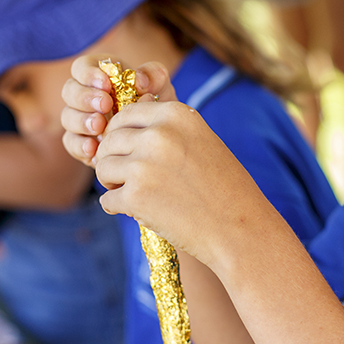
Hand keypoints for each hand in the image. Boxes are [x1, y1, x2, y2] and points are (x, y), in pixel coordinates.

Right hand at [60, 55, 172, 163]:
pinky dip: (80, 146)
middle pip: (69, 91)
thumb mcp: (159, 86)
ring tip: (100, 126)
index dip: (88, 73)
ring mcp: (80, 119)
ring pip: (67, 117)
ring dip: (81, 121)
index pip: (81, 67)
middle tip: (105, 105)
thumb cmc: (155, 103)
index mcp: (99, 75)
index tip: (106, 83)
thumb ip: (153, 75)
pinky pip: (71, 143)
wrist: (158, 134)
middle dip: (85, 98)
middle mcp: (84, 95)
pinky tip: (95, 149)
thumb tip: (139, 80)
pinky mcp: (81, 143)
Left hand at [61, 54, 267, 268]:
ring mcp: (144, 165)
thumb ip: (166, 129)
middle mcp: (158, 134)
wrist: (241, 230)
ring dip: (112, 182)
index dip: (121, 134)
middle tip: (126, 177)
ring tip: (133, 194)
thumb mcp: (200, 141)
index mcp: (175, 115)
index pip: (126, 114)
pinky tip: (136, 212)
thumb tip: (122, 123)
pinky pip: (107, 199)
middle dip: (112, 158)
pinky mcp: (136, 197)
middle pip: (110, 139)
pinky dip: (117, 207)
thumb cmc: (224, 188)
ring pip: (103, 166)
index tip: (128, 152)